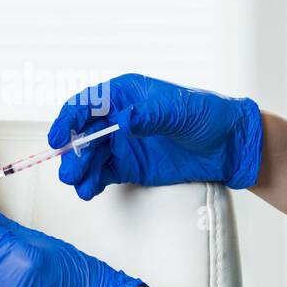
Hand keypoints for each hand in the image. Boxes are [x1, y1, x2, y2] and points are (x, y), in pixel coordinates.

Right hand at [47, 73, 263, 199]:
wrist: (228, 146)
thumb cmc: (207, 115)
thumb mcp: (179, 111)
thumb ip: (149, 115)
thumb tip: (123, 120)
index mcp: (124, 95)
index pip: (87, 104)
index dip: (68, 119)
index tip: (57, 137)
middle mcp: (117, 118)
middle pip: (83, 133)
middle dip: (73, 151)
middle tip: (70, 170)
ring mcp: (121, 144)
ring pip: (89, 156)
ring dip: (80, 170)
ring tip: (79, 185)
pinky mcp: (129, 167)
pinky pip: (102, 174)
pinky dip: (92, 183)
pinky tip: (89, 191)